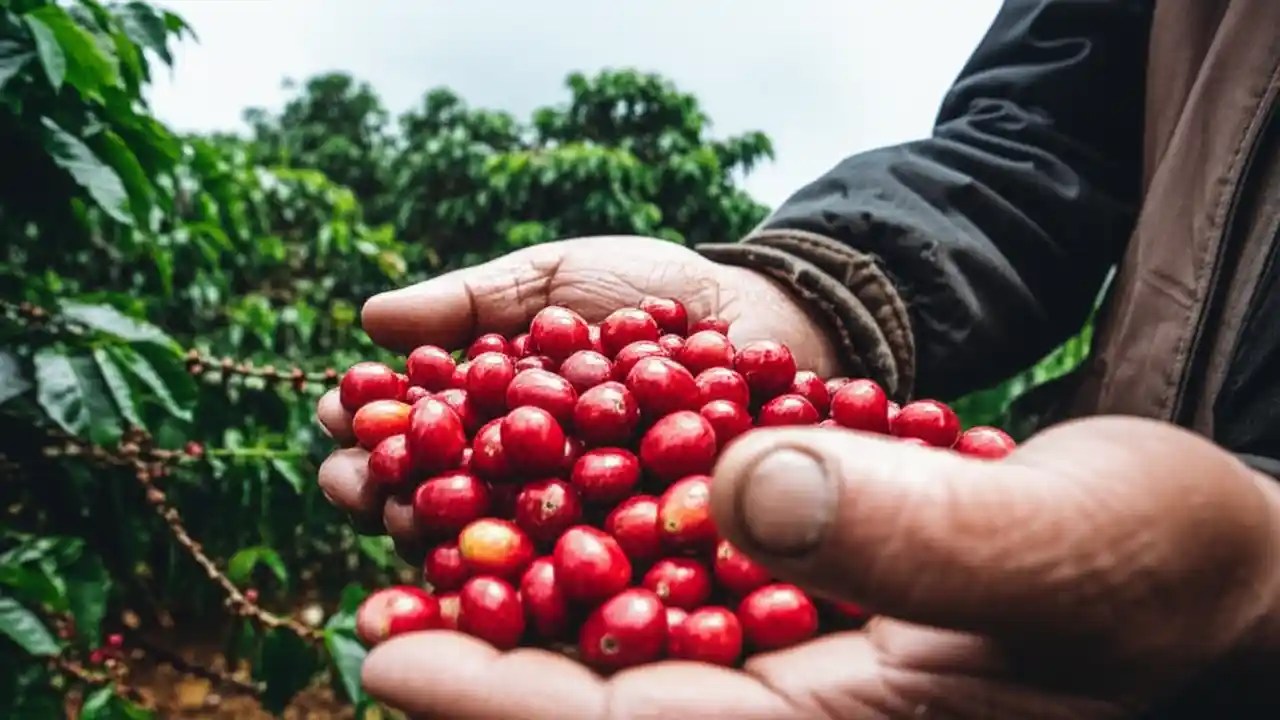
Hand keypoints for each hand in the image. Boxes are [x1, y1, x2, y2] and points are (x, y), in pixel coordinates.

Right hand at [315, 236, 837, 549]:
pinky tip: (508, 564)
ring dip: (446, 538)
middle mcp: (525, 479)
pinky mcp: (636, 553)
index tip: (336, 413)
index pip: (419, 431)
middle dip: (391, 491)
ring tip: (410, 524)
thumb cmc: (651, 292)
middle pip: (442, 498)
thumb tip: (371, 315)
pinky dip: (539, 566)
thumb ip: (474, 298)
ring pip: (498, 543)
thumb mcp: (557, 278)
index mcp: (495, 416)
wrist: (764, 316)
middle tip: (356, 482)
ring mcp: (578, 521)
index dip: (374, 425)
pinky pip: (584, 566)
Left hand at [356, 416, 1279, 718]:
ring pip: (625, 647)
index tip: (383, 650)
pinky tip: (542, 501)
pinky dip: (601, 543)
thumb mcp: (1061, 541)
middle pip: (603, 705)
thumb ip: (922, 532)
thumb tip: (745, 484)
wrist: (1187, 557)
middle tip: (367, 603)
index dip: (498, 703)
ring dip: (521, 600)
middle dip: (481, 663)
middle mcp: (799, 708)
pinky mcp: (806, 600)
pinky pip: (679, 590)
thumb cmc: (1154, 565)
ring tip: (416, 546)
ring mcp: (798, 659)